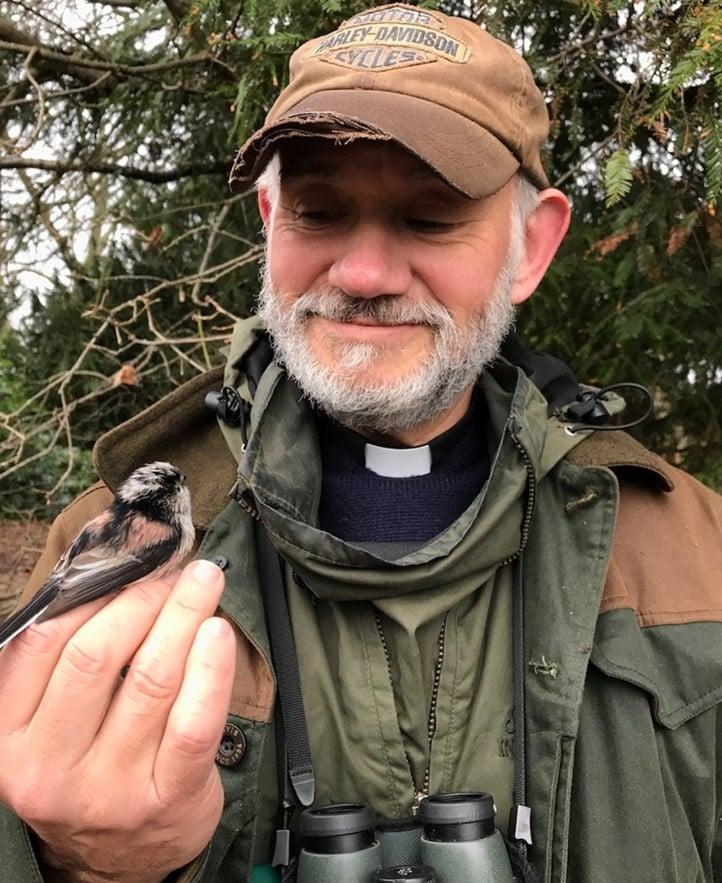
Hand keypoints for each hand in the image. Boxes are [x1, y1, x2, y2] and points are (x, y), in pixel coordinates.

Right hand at [0, 559, 234, 882]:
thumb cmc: (86, 769)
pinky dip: (211, 667)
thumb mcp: (52, 724)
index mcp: (11, 735)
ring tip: (205, 584)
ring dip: (185, 617)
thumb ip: (66, 661)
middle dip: (145, 600)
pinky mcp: (166, 798)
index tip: (133, 567)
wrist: (113, 864)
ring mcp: (109, 788)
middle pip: (98, 656)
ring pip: (152, 680)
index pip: (45, 643)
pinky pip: (194, 720)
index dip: (94, 593)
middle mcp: (50, 766)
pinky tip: (219, 633)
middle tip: (180, 572)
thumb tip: (115, 575)